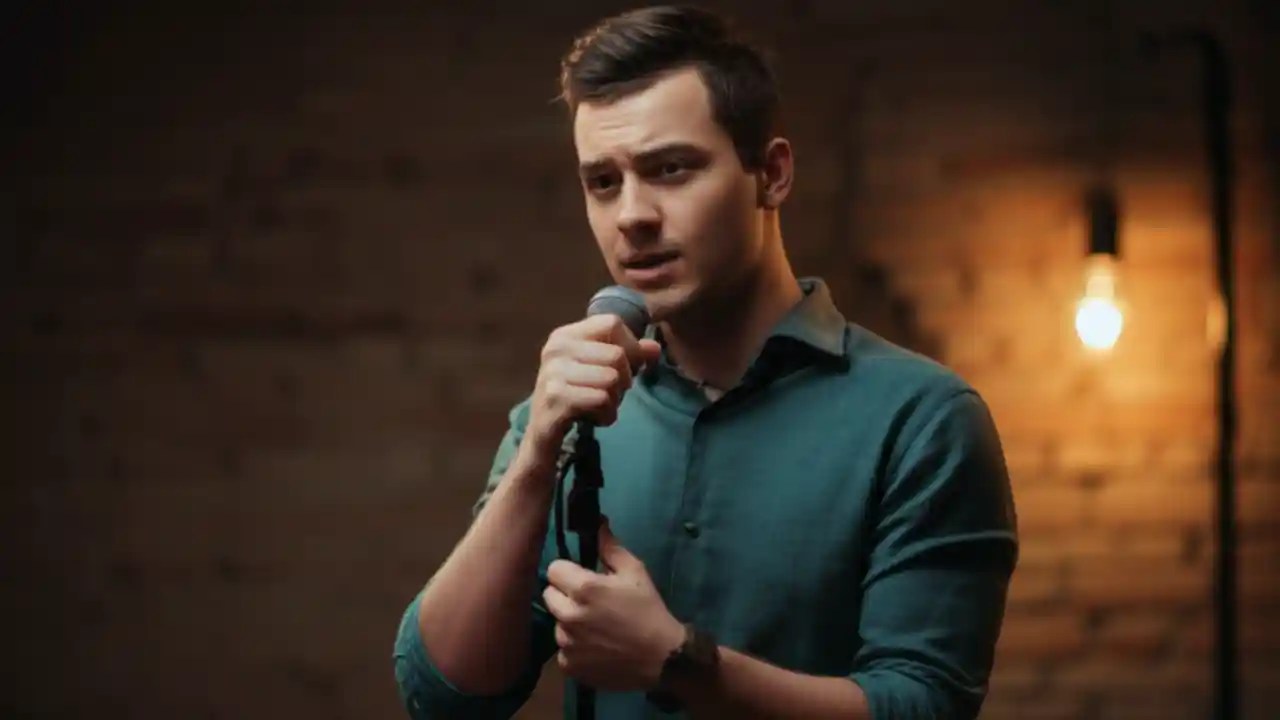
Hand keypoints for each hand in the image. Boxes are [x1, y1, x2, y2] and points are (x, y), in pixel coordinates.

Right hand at [522, 314, 661, 466]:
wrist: (542, 434)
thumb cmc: (576, 397)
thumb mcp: (601, 371)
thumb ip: (629, 355)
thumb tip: (655, 348)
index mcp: (566, 335)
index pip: (612, 323)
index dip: (629, 345)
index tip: (623, 367)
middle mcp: (556, 349)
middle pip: (617, 354)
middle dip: (624, 379)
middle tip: (610, 393)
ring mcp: (553, 373)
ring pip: (612, 378)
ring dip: (615, 400)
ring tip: (599, 406)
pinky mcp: (555, 398)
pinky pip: (601, 399)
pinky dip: (606, 414)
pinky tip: (593, 418)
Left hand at [543, 518, 684, 691]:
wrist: (661, 657)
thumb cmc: (648, 610)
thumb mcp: (635, 572)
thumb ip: (610, 547)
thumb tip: (597, 523)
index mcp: (583, 589)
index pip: (553, 569)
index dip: (568, 571)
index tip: (581, 577)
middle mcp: (569, 615)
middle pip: (549, 595)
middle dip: (565, 595)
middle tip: (589, 601)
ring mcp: (566, 643)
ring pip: (556, 623)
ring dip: (570, 622)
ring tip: (595, 627)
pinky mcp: (569, 666)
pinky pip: (563, 650)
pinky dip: (575, 648)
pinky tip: (595, 648)